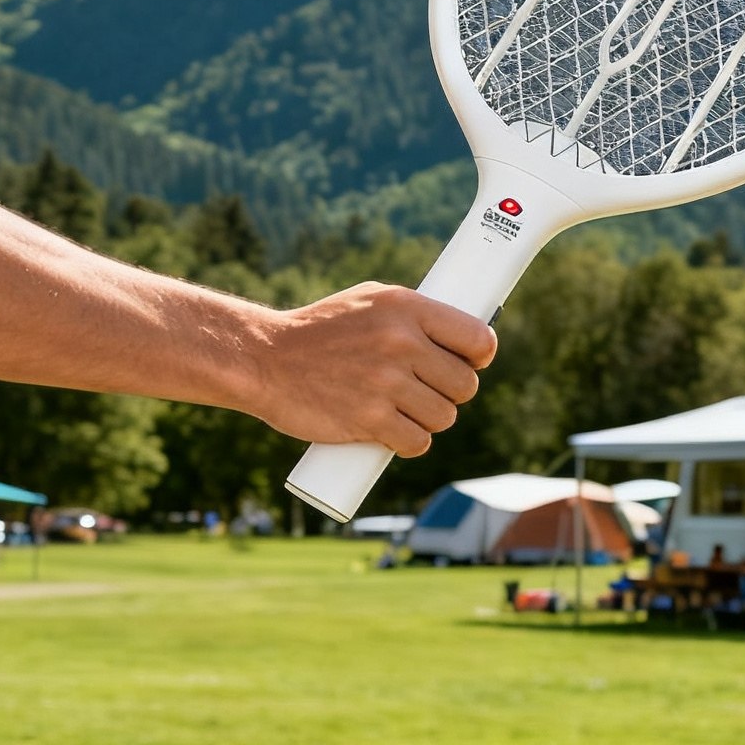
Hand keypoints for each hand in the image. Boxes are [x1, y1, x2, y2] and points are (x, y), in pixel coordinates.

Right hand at [247, 283, 496, 455]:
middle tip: (425, 391)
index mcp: (406, 308)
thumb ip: (412, 314)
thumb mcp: (368, 301)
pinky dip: (409, 442)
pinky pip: (417, 441)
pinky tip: (395, 433)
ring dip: (429, 420)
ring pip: (444, 417)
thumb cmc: (318, 330)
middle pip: (465, 385)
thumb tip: (458, 338)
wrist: (264, 359)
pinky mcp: (369, 419)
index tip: (469, 363)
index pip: (478, 339)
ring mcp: (386, 383)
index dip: (479, 357)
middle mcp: (401, 343)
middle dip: (450, 393)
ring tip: (404, 412)